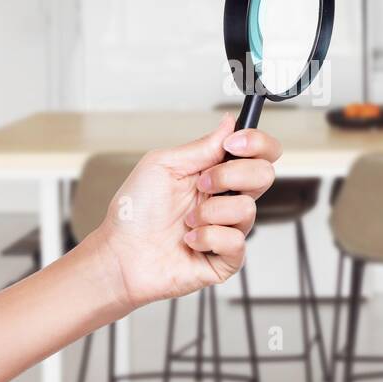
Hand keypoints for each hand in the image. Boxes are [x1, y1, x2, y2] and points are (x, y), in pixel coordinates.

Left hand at [91, 114, 281, 311]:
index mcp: (214, 173)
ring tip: (186, 220)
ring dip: (210, 212)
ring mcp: (226, 229)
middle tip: (203, 183)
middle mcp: (224, 199)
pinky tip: (189, 240)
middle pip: (264, 174)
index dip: (256, 143)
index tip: (233, 144)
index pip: (258, 152)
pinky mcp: (224, 259)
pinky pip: (236, 242)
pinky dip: (208, 238)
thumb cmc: (134, 213)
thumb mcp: (163, 165)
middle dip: (232, 175)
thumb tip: (229, 122)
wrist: (119, 255)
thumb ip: (202, 146)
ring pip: (247, 209)